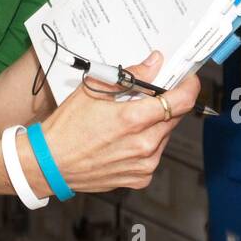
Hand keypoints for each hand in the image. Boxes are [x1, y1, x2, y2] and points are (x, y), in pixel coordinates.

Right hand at [20, 50, 201, 195]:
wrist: (50, 163)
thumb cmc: (68, 126)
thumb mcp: (94, 90)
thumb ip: (130, 76)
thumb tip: (154, 62)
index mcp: (133, 119)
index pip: (181, 101)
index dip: (190, 86)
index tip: (189, 79)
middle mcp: (144, 145)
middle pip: (174, 117)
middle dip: (167, 103)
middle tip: (151, 96)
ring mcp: (144, 164)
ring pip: (164, 135)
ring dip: (155, 124)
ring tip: (129, 121)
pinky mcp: (140, 178)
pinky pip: (154, 154)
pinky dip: (145, 144)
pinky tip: (124, 140)